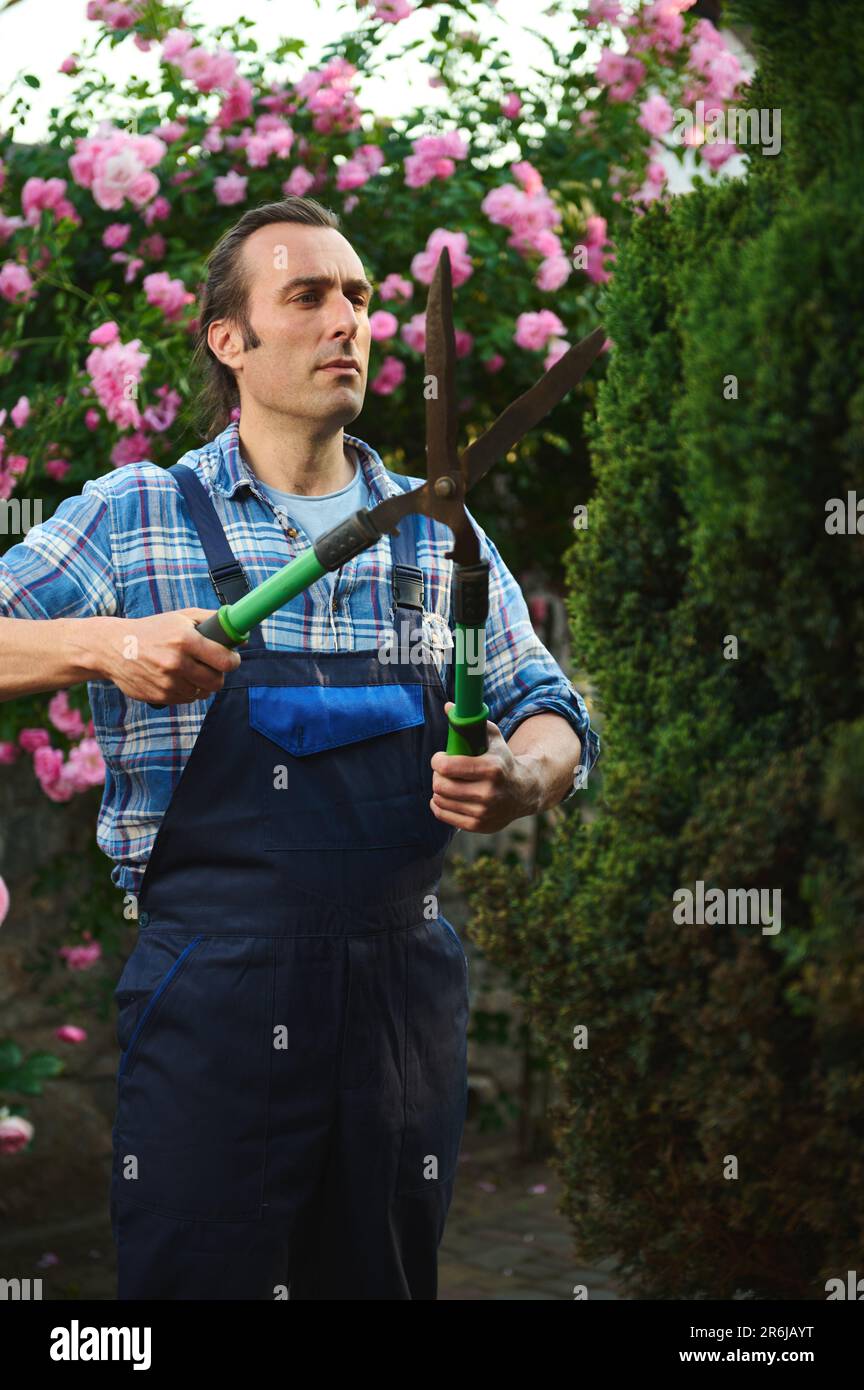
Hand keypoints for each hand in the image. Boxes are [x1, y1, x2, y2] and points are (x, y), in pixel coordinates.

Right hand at [99, 608, 241, 704]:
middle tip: (213, 667)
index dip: (233, 660)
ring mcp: (167, 682)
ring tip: (191, 671)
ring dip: (202, 684)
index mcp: (184, 640)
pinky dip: (187, 691)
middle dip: (219, 674)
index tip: (231, 658)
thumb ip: (213, 621)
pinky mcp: (160, 696)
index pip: (225, 660)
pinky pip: (187, 699)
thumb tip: (241, 635)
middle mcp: (176, 662)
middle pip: (217, 681)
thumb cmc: (153, 630)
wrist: (114, 647)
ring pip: (203, 692)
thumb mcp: (181, 617)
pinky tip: (177, 678)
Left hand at [429, 702, 542, 831]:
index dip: (438, 760)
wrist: (525, 791)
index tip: (440, 758)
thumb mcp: (493, 738)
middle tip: (443, 771)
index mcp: (492, 768)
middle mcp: (489, 793)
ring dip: (439, 789)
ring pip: (440, 800)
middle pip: (441, 785)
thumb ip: (471, 722)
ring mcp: (484, 812)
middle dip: (437, 775)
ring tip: (446, 783)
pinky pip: (443, 814)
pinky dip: (439, 804)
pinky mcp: (478, 826)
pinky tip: (446, 797)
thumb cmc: (502, 760)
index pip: (448, 767)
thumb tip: (447, 706)